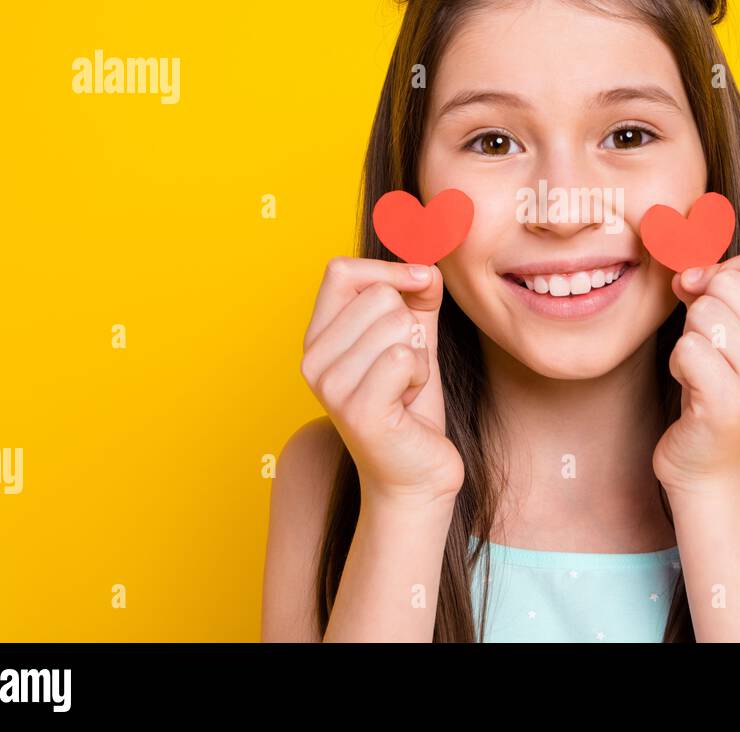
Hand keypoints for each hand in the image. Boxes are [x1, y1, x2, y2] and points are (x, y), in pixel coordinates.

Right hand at [300, 257, 463, 505]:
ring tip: (404, 388)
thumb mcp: (414, 339)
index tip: (420, 285)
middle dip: (411, 328)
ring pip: (398, 325)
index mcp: (318, 338)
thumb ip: (416, 298)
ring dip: (419, 356)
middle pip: (379, 296)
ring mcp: (330, 386)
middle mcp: (313, 360)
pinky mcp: (358, 409)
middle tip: (403, 370)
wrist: (416, 473)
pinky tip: (408, 403)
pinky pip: (406, 357)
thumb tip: (427, 267)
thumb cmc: (410, 406)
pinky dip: (421, 376)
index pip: (340, 271)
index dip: (388, 271)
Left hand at [652, 245, 739, 495]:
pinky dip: (678, 366)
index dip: (722, 269)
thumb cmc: (716, 396)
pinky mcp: (731, 402)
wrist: (716, 473)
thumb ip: (713, 293)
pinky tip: (693, 391)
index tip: (704, 296)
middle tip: (707, 350)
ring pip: (703, 315)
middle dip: (699, 310)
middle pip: (725, 283)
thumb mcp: (728, 337)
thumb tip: (685, 268)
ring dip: (687, 342)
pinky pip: (687, 349)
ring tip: (702, 373)